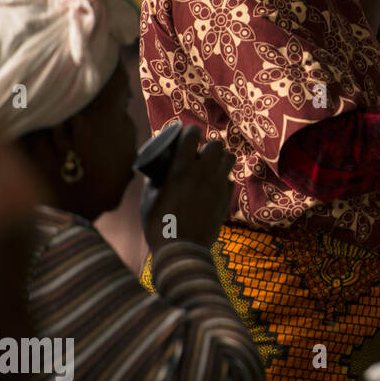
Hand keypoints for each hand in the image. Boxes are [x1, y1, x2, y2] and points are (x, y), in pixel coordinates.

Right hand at [143, 124, 235, 252]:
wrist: (181, 249)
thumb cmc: (158, 224)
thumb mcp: (149, 198)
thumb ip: (154, 181)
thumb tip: (155, 171)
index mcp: (181, 170)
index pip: (192, 135)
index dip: (190, 130)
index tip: (187, 133)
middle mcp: (203, 174)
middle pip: (217, 144)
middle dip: (209, 144)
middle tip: (200, 152)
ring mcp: (218, 186)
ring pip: (229, 158)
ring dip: (221, 158)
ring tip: (211, 164)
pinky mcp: (226, 199)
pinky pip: (230, 180)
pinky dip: (224, 179)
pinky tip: (214, 185)